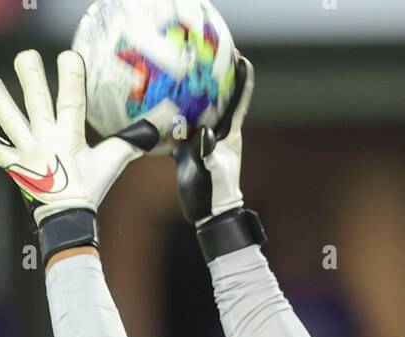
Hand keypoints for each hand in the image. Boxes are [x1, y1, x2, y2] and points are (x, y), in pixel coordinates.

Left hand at [0, 50, 170, 222]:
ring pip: (10, 121)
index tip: (67, 56)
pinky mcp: (17, 169)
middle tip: (24, 57)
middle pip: (36, 101)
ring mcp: (29, 153)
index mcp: (70, 136)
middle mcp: (46, 139)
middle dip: (29, 76)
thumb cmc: (90, 192)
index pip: (71, 98)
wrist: (67, 222)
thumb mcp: (113, 163)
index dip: (70, 75)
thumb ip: (134, 141)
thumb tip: (163, 123)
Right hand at [174, 55, 252, 225]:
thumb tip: (204, 133)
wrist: (208, 214)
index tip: (240, 57)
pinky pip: (181, 126)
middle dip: (215, 77)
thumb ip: (208, 152)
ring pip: (199, 110)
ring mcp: (203, 140)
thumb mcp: (213, 171)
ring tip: (183, 71)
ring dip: (193, 93)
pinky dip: (174, 114)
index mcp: (229, 134)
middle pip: (219, 98)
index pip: (238, 100)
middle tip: (208, 54)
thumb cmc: (216, 193)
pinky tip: (163, 103)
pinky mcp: (190, 149)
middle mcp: (217, 132)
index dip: (241, 78)